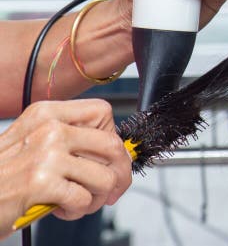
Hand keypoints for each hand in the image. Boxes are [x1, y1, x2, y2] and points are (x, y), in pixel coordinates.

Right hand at [0, 100, 131, 236]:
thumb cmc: (1, 176)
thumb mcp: (30, 142)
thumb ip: (67, 138)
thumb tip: (114, 151)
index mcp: (46, 114)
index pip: (102, 112)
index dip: (112, 138)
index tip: (108, 157)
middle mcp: (48, 129)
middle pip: (112, 145)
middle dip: (119, 173)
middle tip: (111, 190)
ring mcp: (45, 155)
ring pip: (104, 177)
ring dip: (97, 197)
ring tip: (79, 202)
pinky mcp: (41, 184)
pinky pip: (84, 199)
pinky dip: (78, 211)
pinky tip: (60, 208)